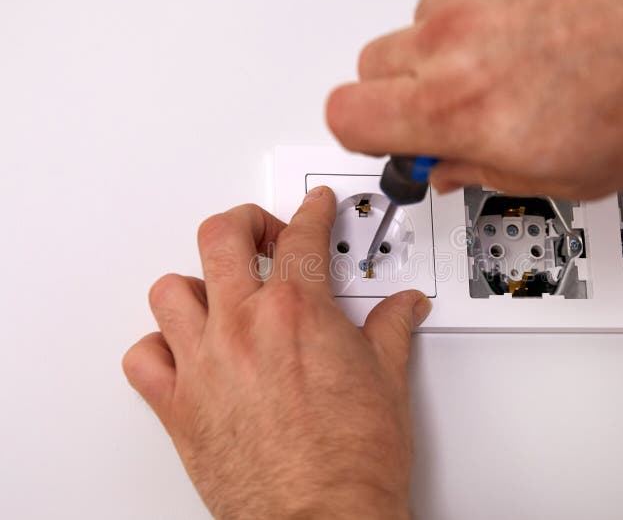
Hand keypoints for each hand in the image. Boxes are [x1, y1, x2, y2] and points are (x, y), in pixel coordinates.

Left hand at [123, 187, 430, 519]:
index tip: (313, 207)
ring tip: (220, 294)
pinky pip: (143, 358)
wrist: (325, 518)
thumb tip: (404, 307)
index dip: (311, 211)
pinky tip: (182, 350)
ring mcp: (205, 364)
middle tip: (264, 233)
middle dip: (246, 222)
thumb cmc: (354, 460)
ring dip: (196, 284)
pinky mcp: (179, 406)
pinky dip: (157, 347)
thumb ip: (392, 329)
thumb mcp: (389, 380)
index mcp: (299, 312)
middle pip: (222, 236)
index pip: (303, 236)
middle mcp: (244, 327)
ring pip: (171, 290)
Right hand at [327, 0, 622, 198]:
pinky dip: (469, 24)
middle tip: (440, 118)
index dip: (358, 138)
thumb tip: (447, 169)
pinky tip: (516, 40)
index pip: (348, 118)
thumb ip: (486, 173)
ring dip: (435, 60)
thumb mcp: (566, 174)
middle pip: (366, 69)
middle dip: (393, 99)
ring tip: (494, 77)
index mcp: (461, 109)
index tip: (392, 147)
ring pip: (411, 31)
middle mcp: (454, 43)